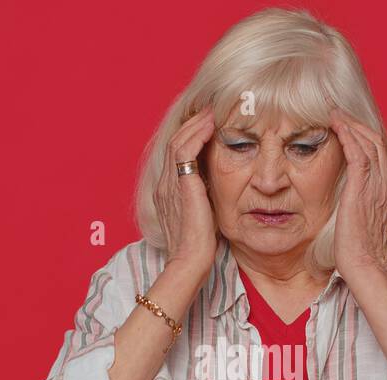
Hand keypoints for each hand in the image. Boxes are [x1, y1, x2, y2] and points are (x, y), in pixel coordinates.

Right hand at [155, 104, 218, 277]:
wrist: (190, 263)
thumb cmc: (200, 247)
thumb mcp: (204, 216)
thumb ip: (206, 198)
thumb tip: (220, 187)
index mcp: (168, 192)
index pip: (178, 153)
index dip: (193, 136)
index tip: (211, 124)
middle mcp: (165, 184)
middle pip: (176, 141)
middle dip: (194, 123)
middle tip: (213, 109)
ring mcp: (170, 184)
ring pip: (179, 141)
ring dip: (197, 124)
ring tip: (213, 111)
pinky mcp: (180, 186)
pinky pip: (184, 151)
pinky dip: (197, 135)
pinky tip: (212, 126)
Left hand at [328, 108, 386, 277]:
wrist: (367, 268)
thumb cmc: (362, 253)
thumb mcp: (368, 223)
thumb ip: (365, 205)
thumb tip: (354, 200)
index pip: (381, 154)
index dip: (365, 137)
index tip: (349, 127)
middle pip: (377, 142)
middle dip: (358, 124)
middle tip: (339, 111)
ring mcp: (381, 185)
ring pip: (369, 142)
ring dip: (350, 124)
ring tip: (334, 112)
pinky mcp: (364, 188)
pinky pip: (357, 152)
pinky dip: (347, 134)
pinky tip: (334, 124)